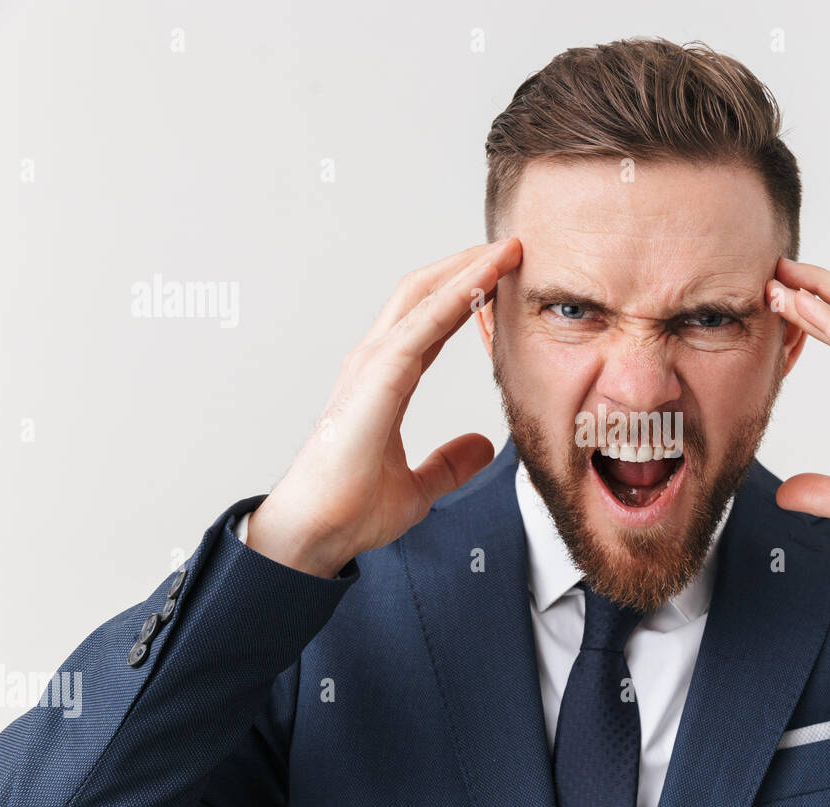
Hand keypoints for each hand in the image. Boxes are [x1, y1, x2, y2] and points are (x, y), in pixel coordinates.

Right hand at [247, 238, 522, 576]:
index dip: (466, 293)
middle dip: (468, 265)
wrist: (317, 535)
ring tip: (508, 250)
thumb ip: (450, 463)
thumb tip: (482, 446)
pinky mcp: (376, 380)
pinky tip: (486, 281)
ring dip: (468, 270)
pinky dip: (456, 297)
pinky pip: (423, 326)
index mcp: (385, 381)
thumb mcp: (419, 488)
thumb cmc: (351, 510)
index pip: (431, 320)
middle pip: (425, 293)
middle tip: (513, 248)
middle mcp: (375, 363)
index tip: (504, 276)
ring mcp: (371, 366)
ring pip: (424, 298)